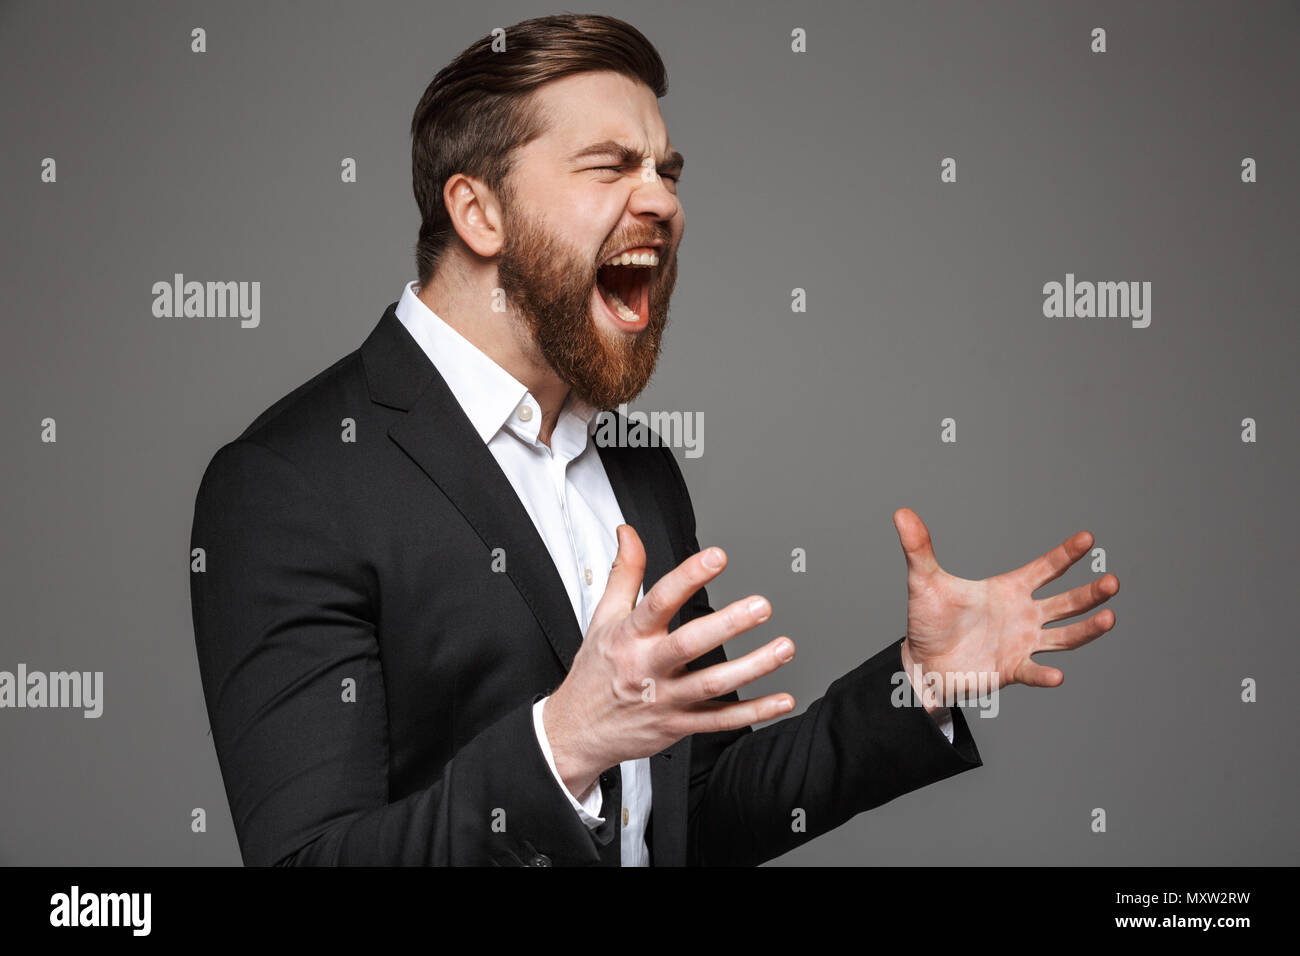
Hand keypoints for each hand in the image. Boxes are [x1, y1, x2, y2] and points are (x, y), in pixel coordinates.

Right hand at [544, 524, 796, 798]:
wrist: (577, 732)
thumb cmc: (594, 673)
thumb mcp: (602, 618)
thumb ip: (624, 573)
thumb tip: (629, 533)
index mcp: (629, 636)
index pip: (659, 601)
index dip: (688, 577)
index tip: (716, 557)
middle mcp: (648, 667)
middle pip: (689, 644)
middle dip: (728, 624)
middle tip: (761, 605)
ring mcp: (665, 699)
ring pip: (713, 684)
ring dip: (753, 667)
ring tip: (784, 647)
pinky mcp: (679, 726)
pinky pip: (721, 721)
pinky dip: (754, 712)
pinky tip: (781, 700)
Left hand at [893, 507, 1118, 710]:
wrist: (922, 663)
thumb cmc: (929, 621)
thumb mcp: (924, 582)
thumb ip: (918, 548)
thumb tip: (901, 512)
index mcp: (1009, 590)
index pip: (1045, 569)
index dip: (1065, 554)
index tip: (1088, 538)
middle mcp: (1024, 615)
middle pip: (1066, 602)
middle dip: (1090, 592)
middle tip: (1112, 582)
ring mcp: (1022, 643)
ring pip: (1064, 636)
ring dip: (1087, 629)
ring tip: (1109, 618)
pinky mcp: (1012, 670)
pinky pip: (1034, 672)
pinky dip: (1045, 674)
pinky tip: (1058, 675)